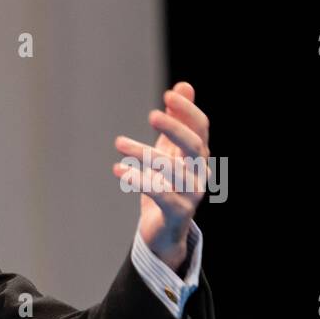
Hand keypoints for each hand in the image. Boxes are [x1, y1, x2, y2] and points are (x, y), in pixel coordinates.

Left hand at [111, 81, 210, 271]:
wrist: (163, 233)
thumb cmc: (166, 187)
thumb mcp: (169, 152)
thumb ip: (175, 123)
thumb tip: (183, 85)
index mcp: (199, 157)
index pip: (201, 128)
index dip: (188, 110)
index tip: (169, 94)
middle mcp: (200, 174)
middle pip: (195, 146)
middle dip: (175, 128)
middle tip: (151, 115)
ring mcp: (191, 194)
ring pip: (172, 169)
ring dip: (144, 153)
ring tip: (119, 142)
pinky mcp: (176, 213)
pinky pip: (160, 193)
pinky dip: (138, 180)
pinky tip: (118, 170)